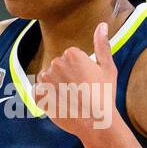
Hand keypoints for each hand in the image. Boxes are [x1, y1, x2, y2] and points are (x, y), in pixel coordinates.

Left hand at [34, 21, 118, 138]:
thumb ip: (102, 44)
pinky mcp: (39, 95)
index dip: (79, 71)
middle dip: (66, 78)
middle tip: (80, 92)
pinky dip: (46, 98)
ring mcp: (46, 80)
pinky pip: (39, 92)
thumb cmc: (104, 96)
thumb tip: (102, 25)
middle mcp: (56, 63)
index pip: (70, 57)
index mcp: (71, 54)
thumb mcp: (108, 68)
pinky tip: (60, 104)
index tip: (87, 82)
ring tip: (70, 98)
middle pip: (58, 67)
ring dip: (55, 87)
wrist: (95, 122)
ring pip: (47, 78)